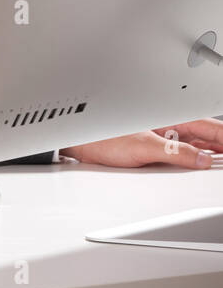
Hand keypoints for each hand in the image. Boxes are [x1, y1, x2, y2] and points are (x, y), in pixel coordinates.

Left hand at [59, 117, 222, 167]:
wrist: (78, 143)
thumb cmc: (102, 137)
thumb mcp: (143, 147)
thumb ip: (174, 152)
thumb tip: (202, 159)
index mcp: (172, 119)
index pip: (213, 129)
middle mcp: (170, 126)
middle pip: (208, 137)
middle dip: (221, 148)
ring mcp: (164, 138)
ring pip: (198, 145)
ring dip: (211, 154)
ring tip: (218, 166)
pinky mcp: (155, 148)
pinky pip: (184, 154)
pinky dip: (196, 160)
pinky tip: (200, 168)